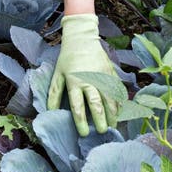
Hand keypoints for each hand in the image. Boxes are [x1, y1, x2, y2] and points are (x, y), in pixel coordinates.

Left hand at [47, 14, 120, 135]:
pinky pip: (117, 90)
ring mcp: (102, 76)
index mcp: (75, 82)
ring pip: (110, 99)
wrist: (82, 38)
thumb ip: (54, 94)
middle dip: (100, 120)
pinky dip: (120, 101)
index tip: (85, 133)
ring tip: (113, 126)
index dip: (81, 122)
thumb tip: (50, 112)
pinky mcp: (110, 72)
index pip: (78, 106)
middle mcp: (89, 81)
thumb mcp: (57, 74)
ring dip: (113, 114)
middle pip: (96, 104)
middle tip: (102, 132)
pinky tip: (121, 111)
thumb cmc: (67, 58)